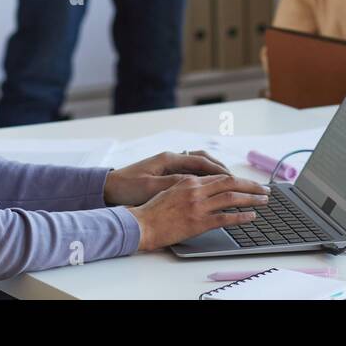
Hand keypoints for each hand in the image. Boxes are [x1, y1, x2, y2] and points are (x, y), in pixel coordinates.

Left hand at [103, 150, 230, 205]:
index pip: (201, 161)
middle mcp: (171, 158)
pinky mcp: (166, 172)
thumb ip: (173, 183)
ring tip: (227, 182)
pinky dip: (203, 176)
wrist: (109, 187)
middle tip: (235, 180)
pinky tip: (209, 187)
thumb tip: (195, 183)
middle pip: (203, 159)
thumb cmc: (128, 187)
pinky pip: (190, 171)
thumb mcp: (151, 187)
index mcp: (169, 158)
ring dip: (213, 172)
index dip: (218, 170)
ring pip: (198, 164)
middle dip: (220, 168)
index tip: (232, 178)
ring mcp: (169, 164)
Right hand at [127, 173, 270, 250]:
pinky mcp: (198, 222)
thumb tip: (206, 188)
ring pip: (232, 197)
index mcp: (190, 181)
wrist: (141, 224)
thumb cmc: (152, 210)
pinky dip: (241, 216)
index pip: (220, 177)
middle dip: (251, 185)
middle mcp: (196, 190)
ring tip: (263, 200)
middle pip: (231, 183)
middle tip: (265, 189)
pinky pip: (225, 217)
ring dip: (251, 198)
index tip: (249, 183)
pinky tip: (251, 216)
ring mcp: (198, 205)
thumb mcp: (171, 191)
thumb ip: (189, 187)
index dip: (238, 179)